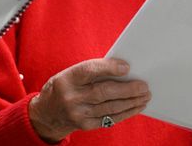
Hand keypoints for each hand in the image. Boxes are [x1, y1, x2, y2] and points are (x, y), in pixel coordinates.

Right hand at [28, 59, 149, 141]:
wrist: (46, 113)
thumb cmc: (65, 87)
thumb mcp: (71, 74)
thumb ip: (93, 71)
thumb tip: (123, 70)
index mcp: (68, 78)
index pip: (89, 70)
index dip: (109, 68)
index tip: (127, 67)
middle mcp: (72, 97)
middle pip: (104, 92)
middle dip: (128, 89)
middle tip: (144, 86)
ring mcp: (78, 113)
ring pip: (110, 107)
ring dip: (131, 102)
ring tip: (145, 96)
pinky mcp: (85, 125)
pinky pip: (110, 119)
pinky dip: (126, 113)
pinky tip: (136, 107)